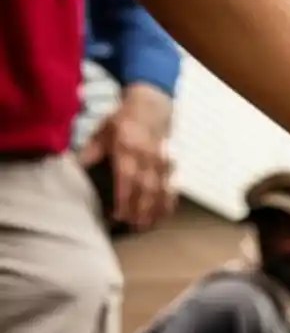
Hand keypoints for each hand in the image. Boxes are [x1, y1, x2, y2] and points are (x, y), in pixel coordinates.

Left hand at [80, 83, 175, 230]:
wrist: (152, 106)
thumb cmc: (124, 120)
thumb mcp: (103, 131)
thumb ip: (91, 150)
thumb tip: (74, 167)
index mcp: (128, 148)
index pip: (127, 178)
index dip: (124, 198)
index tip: (118, 216)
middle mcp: (147, 156)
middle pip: (146, 188)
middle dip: (141, 209)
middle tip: (133, 227)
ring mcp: (162, 161)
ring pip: (161, 189)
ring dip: (156, 209)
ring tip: (148, 225)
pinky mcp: (171, 164)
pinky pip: (173, 185)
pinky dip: (170, 201)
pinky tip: (165, 214)